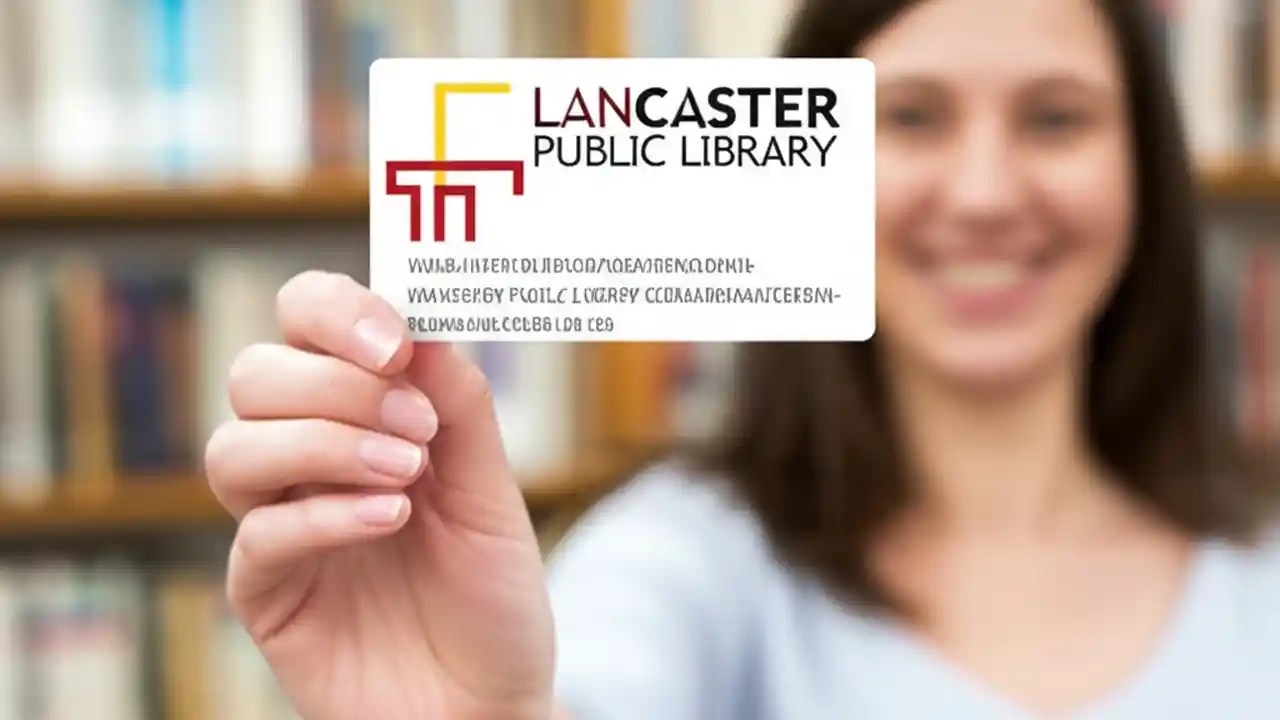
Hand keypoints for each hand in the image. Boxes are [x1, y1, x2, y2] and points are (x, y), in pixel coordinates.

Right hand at [204, 271, 555, 719]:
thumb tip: (427, 327)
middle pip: (257, 374)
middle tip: (416, 427)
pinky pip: (259, 535)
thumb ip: (460, 410)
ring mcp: (280, 523)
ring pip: (235, 447)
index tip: (396, 341)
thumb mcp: (493, 492)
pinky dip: (324, 516)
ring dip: (323, 443)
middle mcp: (309, 458)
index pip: (307, 322)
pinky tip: (390, 519)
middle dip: (335, 384)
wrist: (490, 702)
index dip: (335, 313)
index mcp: (361, 411)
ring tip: (406, 475)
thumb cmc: (491, 594)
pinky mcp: (266, 592)